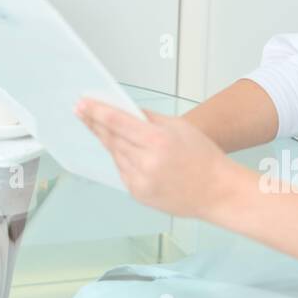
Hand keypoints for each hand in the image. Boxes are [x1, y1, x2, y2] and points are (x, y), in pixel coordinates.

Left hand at [75, 98, 236, 218]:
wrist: (218, 191)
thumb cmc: (203, 158)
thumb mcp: (179, 127)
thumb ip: (149, 118)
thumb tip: (125, 110)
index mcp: (158, 141)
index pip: (117, 122)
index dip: (96, 112)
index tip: (82, 104)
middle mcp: (147, 162)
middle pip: (111, 139)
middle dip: (94, 123)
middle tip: (80, 111)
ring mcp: (141, 181)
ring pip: (115, 155)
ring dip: (106, 141)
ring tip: (96, 126)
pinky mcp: (139, 194)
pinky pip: (122, 171)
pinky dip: (120, 159)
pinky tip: (120, 150)